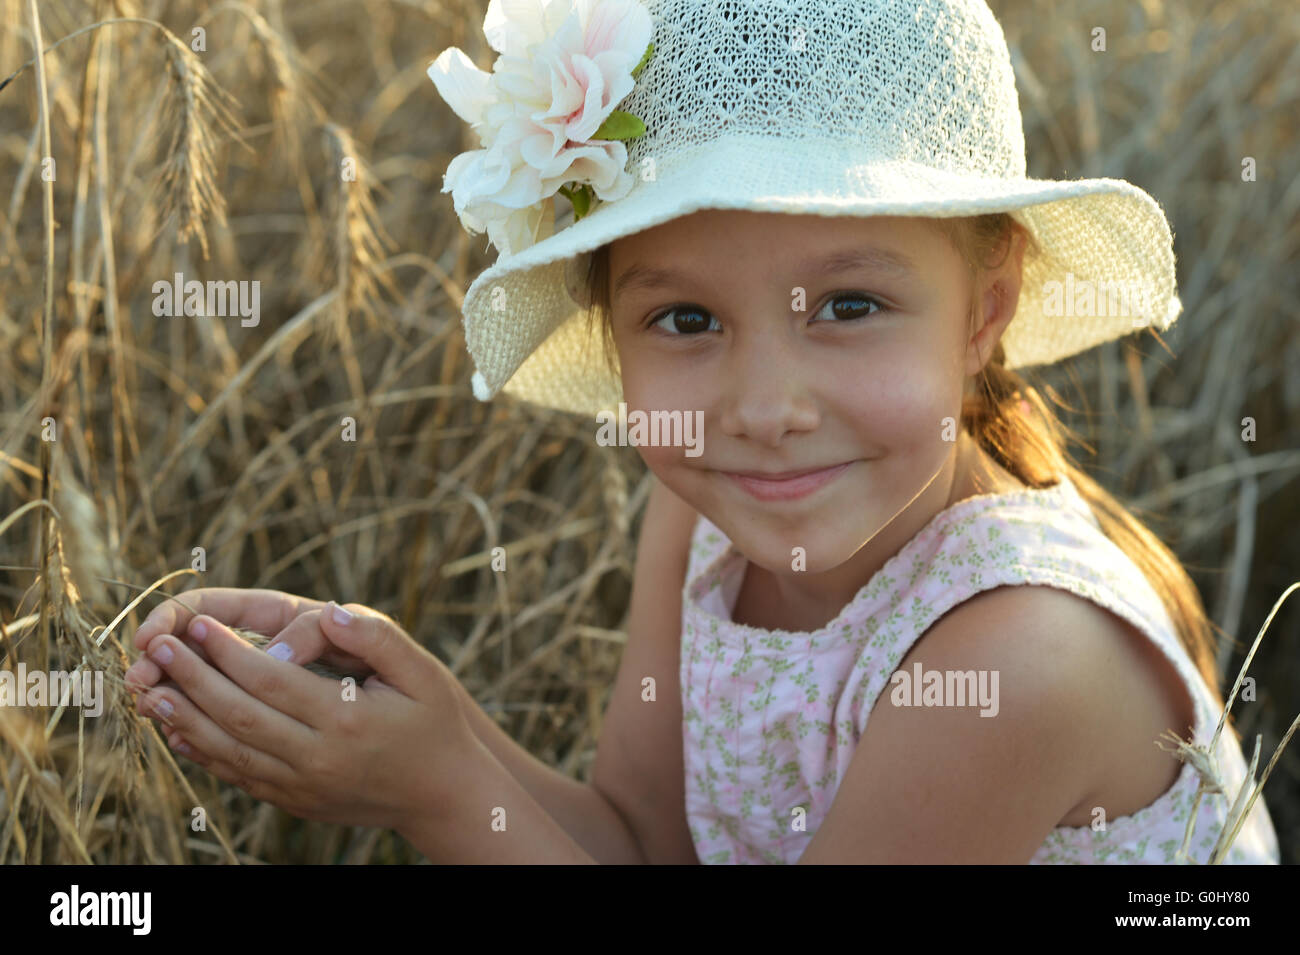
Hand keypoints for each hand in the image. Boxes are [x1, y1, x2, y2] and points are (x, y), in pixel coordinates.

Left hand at [135, 604, 473, 831]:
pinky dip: (203, 753)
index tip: (197, 623)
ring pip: (229, 751)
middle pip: (239, 716)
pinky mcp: (295, 802)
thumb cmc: (436, 724)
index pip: (271, 681)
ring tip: (153, 687)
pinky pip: (238, 777)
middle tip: (159, 646)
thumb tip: (330, 610)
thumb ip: (378, 637)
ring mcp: (303, 787)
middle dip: (193, 677)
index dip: (227, 652)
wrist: (447, 795)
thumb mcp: (423, 672)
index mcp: (347, 720)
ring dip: (187, 718)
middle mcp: (319, 759)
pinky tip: (180, 729)